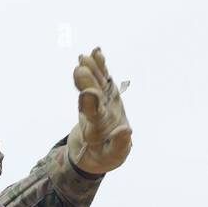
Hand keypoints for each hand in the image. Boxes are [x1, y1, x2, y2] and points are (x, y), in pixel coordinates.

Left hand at [68, 47, 132, 174]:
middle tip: (80, 68)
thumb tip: (127, 131)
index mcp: (96, 128)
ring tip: (85, 57)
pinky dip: (100, 66)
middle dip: (87, 82)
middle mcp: (96, 111)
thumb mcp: (113, 155)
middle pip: (91, 95)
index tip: (88, 94)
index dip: (90, 105)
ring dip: (92, 69)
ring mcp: (100, 101)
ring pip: (95, 83)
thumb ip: (118, 145)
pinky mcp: (105, 94)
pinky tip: (97, 51)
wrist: (96, 147)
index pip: (93, 115)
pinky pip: (102, 78)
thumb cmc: (106, 154)